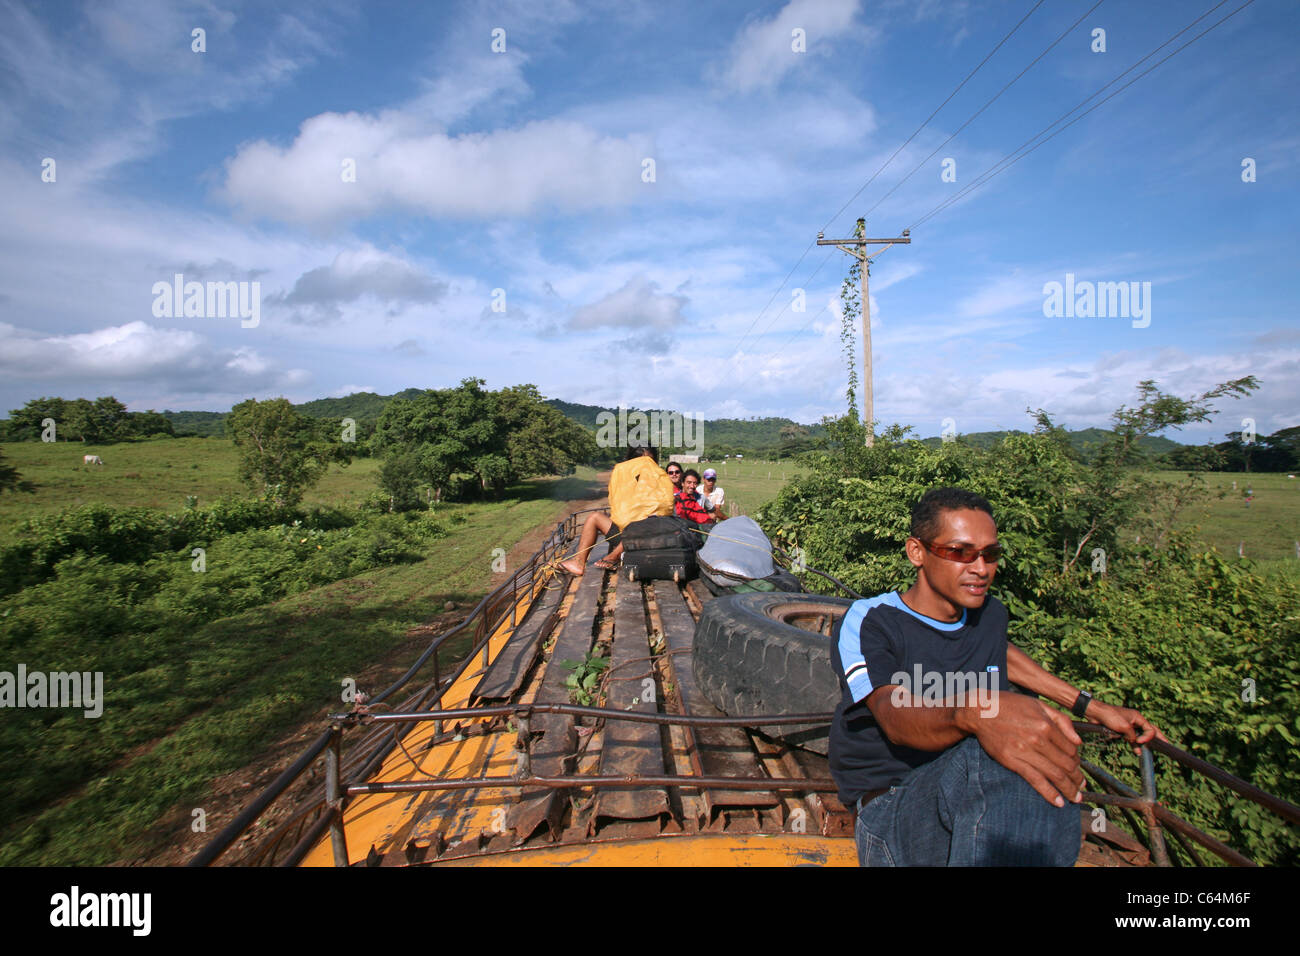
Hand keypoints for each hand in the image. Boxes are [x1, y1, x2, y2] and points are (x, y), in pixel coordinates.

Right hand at [965, 692, 1084, 807]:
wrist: (981, 711)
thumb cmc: (1010, 705)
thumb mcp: (1038, 704)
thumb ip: (1061, 720)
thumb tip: (1078, 741)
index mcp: (1046, 725)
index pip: (1071, 749)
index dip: (1078, 760)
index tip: (1078, 767)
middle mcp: (1038, 739)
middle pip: (1066, 765)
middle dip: (1077, 778)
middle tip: (1081, 786)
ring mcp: (1025, 752)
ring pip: (1055, 775)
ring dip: (1069, 789)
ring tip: (1076, 797)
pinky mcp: (1012, 762)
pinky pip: (1035, 780)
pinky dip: (1049, 793)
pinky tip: (1058, 802)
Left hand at [1088, 700, 1167, 754]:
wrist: (1095, 713)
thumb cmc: (1110, 716)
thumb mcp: (1124, 727)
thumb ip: (1132, 736)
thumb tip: (1135, 743)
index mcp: (1137, 717)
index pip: (1150, 728)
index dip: (1148, 737)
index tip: (1140, 742)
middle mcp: (1134, 720)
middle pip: (1149, 730)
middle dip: (1157, 737)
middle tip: (1167, 744)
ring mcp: (1128, 725)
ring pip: (1139, 735)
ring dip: (1143, 743)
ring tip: (1151, 750)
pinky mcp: (1120, 729)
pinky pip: (1130, 737)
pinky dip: (1133, 743)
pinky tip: (1136, 750)